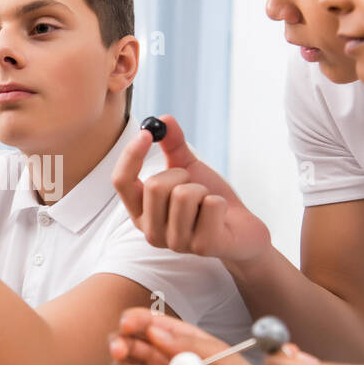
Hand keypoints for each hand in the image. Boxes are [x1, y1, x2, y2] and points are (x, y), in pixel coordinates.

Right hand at [108, 307, 276, 364]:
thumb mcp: (222, 358)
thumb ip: (187, 345)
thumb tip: (154, 332)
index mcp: (179, 339)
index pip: (148, 322)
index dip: (134, 320)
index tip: (128, 323)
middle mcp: (162, 358)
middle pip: (129, 343)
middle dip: (118, 342)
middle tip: (120, 349)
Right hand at [111, 114, 271, 264]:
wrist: (242, 230)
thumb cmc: (208, 201)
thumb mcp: (189, 169)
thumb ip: (173, 146)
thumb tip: (164, 118)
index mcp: (141, 213)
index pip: (121, 181)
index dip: (131, 155)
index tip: (148, 133)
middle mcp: (152, 232)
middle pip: (154, 185)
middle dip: (181, 175)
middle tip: (193, 187)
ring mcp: (177, 242)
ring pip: (184, 195)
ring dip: (203, 190)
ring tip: (207, 203)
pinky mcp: (204, 246)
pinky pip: (210, 205)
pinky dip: (220, 202)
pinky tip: (221, 216)